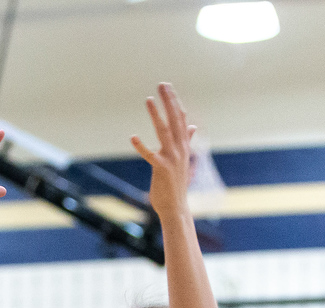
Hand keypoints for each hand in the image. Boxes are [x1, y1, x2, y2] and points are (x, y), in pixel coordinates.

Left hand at [130, 83, 196, 218]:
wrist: (175, 207)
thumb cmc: (175, 184)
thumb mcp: (182, 160)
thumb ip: (186, 142)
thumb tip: (192, 128)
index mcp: (183, 146)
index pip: (181, 118)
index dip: (174, 102)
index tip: (168, 88)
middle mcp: (180, 149)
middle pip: (175, 120)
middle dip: (169, 101)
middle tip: (162, 84)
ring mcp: (172, 159)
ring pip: (164, 132)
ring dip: (156, 115)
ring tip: (149, 100)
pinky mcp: (162, 169)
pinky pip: (150, 156)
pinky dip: (141, 147)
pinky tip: (132, 137)